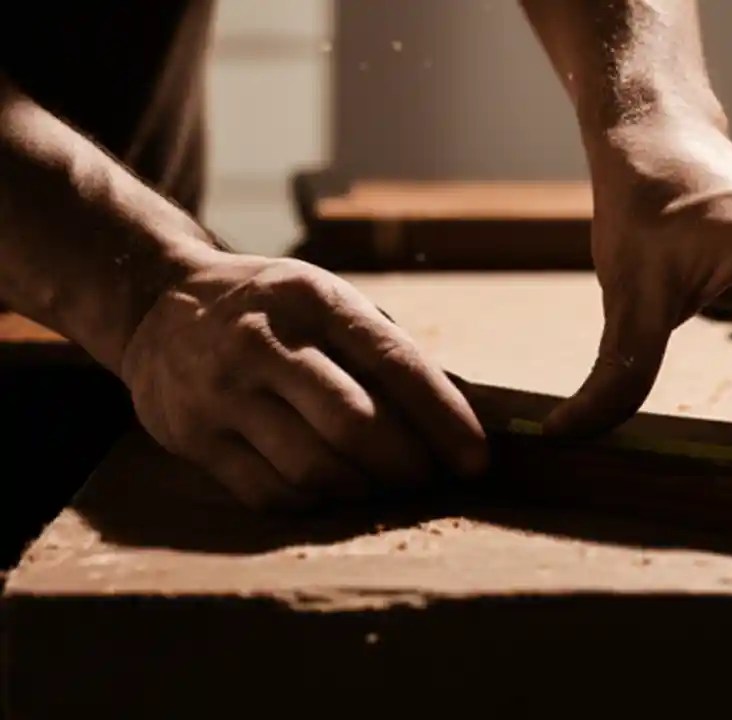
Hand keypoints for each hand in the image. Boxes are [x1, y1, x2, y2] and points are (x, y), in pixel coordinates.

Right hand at [120, 254, 486, 510]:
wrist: (161, 305)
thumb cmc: (275, 310)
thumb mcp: (327, 300)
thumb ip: (382, 349)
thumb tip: (454, 417)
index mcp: (313, 300)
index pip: (394, 363)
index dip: (443, 417)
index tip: (476, 458)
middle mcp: (264, 342)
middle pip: (353, 424)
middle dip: (405, 463)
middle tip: (426, 479)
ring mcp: (222, 392)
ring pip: (313, 467)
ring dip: (363, 489)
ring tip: (379, 485)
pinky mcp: (193, 437)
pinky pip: (270, 493)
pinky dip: (314, 502)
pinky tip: (331, 491)